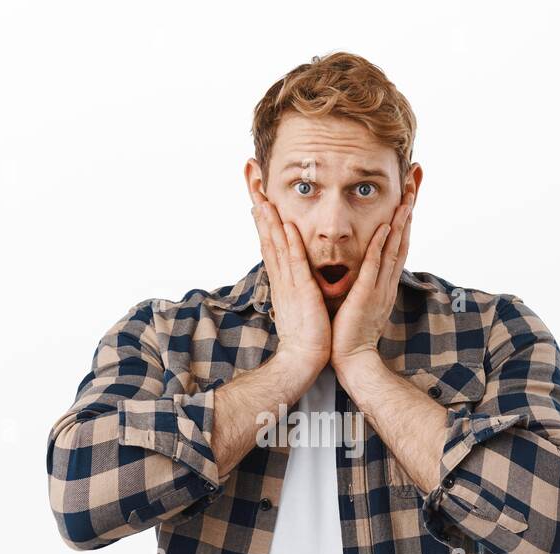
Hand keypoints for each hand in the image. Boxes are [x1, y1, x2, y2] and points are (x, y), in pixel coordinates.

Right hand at [251, 192, 331, 373]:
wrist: (302, 358)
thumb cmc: (305, 335)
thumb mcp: (297, 305)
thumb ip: (295, 288)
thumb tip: (294, 277)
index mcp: (281, 282)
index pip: (271, 247)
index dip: (264, 224)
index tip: (259, 203)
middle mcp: (281, 280)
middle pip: (268, 241)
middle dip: (261, 215)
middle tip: (254, 190)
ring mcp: (289, 285)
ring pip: (277, 247)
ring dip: (271, 223)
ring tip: (264, 200)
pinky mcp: (302, 292)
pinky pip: (296, 263)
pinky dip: (291, 244)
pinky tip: (286, 226)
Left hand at [330, 186, 413, 370]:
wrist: (352, 360)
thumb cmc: (351, 334)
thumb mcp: (361, 302)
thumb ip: (364, 283)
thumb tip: (362, 269)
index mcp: (385, 283)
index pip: (397, 245)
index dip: (404, 219)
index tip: (408, 196)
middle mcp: (387, 282)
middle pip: (402, 239)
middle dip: (409, 211)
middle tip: (415, 183)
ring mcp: (379, 288)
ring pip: (393, 248)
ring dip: (401, 221)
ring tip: (407, 196)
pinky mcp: (366, 295)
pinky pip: (375, 265)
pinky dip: (381, 245)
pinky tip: (386, 227)